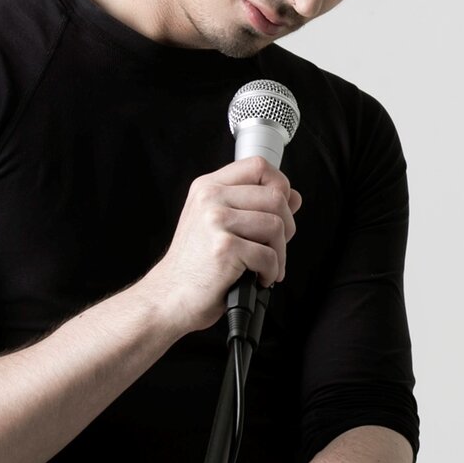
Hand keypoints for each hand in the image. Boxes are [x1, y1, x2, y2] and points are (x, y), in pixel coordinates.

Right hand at [142, 157, 301, 334]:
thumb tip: (293, 196)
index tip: (282, 207)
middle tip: (274, 247)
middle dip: (286, 227)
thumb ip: (253, 205)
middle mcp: (210, 198)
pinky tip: (258, 278)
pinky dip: (271, 272)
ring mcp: (215, 221)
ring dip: (280, 254)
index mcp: (208, 187)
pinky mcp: (224, 247)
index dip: (279, 184)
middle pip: (275, 196)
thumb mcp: (217, 224)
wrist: (170, 296)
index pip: (257, 166)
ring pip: (276, 226)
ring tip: (265, 266)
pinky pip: (269, 255)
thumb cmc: (194, 265)